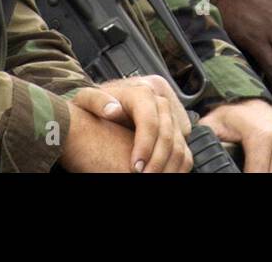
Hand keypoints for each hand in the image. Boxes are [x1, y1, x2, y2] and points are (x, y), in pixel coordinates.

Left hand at [68, 76, 191, 172]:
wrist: (106, 101)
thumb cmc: (94, 104)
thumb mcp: (87, 98)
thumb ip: (96, 101)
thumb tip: (113, 110)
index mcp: (141, 91)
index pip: (150, 120)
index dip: (145, 145)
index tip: (135, 167)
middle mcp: (160, 99)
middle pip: (168, 133)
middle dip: (157, 160)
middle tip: (143, 178)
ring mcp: (172, 113)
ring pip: (180, 142)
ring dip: (169, 166)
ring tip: (154, 179)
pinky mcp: (177, 126)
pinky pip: (185, 148)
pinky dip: (178, 165)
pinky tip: (163, 175)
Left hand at [200, 99, 271, 172]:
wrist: (252, 104)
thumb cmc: (232, 116)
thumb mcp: (213, 125)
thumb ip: (205, 142)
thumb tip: (197, 159)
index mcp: (261, 133)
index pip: (259, 171)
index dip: (247, 179)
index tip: (236, 176)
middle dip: (261, 181)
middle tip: (243, 177)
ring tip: (255, 173)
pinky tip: (269, 172)